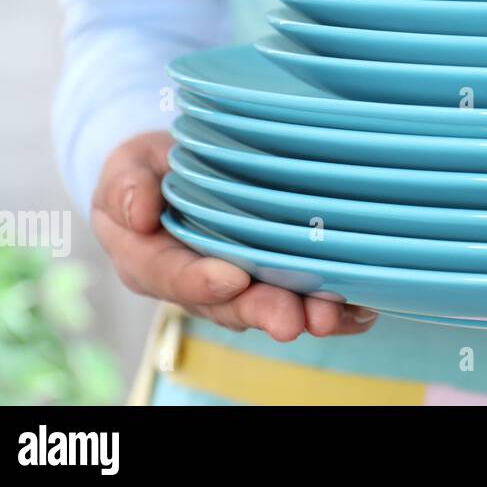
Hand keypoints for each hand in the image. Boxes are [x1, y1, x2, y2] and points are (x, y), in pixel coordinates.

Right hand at [91, 131, 377, 340]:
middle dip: (264, 311)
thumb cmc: (150, 170)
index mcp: (152, 261)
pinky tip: (361, 308)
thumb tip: (140, 211)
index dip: (201, 282)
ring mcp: (241, 281)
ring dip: (304, 312)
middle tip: (291, 318)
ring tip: (331, 316)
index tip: (230, 279)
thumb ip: (126, 187)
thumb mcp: (127, 167)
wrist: (182, 170)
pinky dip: (334, 307)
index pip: (173, 276)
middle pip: (230, 304)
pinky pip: (304, 295)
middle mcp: (199, 281)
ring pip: (271, 303)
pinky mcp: (276, 272)